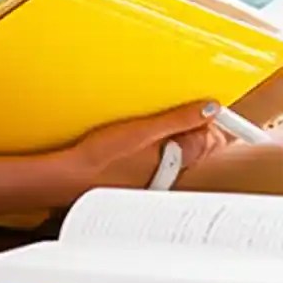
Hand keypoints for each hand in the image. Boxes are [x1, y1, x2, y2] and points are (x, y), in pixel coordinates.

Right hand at [56, 100, 224, 198]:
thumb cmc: (103, 156)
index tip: (209, 104)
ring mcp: (156, 174)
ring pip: (177, 147)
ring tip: (152, 119)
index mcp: (179, 159)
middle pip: (197, 142)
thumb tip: (211, 108)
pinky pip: (158, 154)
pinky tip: (136, 135)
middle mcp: (172, 170)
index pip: (213, 138)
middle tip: (179, 106)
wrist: (70, 178)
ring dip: (171, 132)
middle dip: (193, 123)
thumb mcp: (145, 129)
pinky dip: (154, 142)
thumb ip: (180, 119)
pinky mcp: (140, 174)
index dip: (212, 119)